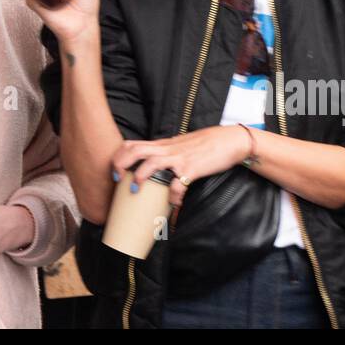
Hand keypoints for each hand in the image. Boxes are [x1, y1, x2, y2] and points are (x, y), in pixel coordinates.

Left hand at [113, 126, 250, 209]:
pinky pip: (178, 184)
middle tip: (117, 179)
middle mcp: (167, 150)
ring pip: (151, 162)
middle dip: (120, 164)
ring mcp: (179, 158)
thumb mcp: (180, 146)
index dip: (118, 156)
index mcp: (163, 145)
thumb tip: (155, 168)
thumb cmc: (206, 145)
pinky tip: (173, 203)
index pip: (132, 144)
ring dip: (140, 176)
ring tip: (135, 189)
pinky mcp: (192, 169)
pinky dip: (173, 196)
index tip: (115, 171)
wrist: (230, 140)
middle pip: (135, 150)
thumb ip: (167, 154)